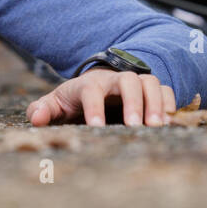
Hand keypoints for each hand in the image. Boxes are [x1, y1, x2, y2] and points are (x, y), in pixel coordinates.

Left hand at [26, 67, 176, 127]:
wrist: (97, 87)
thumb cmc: (75, 100)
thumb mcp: (56, 104)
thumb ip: (43, 110)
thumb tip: (36, 118)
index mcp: (89, 84)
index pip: (92, 90)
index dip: (94, 107)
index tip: (96, 127)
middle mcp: (115, 80)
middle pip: (128, 80)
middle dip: (134, 102)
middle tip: (135, 126)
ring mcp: (135, 84)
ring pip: (151, 83)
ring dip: (156, 103)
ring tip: (157, 126)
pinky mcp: (150, 91)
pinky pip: (165, 91)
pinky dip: (169, 104)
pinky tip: (170, 123)